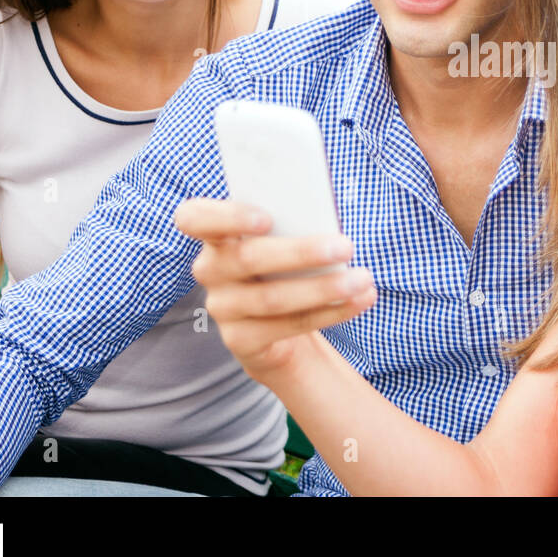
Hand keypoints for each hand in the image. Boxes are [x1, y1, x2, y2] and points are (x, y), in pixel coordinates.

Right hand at [174, 198, 375, 380]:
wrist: (280, 318)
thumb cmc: (287, 260)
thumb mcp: (286, 236)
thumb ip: (293, 222)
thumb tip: (327, 219)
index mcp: (216, 233)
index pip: (194, 218)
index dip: (226, 216)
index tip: (266, 218)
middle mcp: (210, 270)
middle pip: (248, 258)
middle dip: (300, 252)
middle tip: (346, 246)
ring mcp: (222, 307)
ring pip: (272, 298)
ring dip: (324, 288)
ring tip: (363, 279)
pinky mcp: (241, 340)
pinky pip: (289, 326)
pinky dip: (331, 312)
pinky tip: (360, 300)